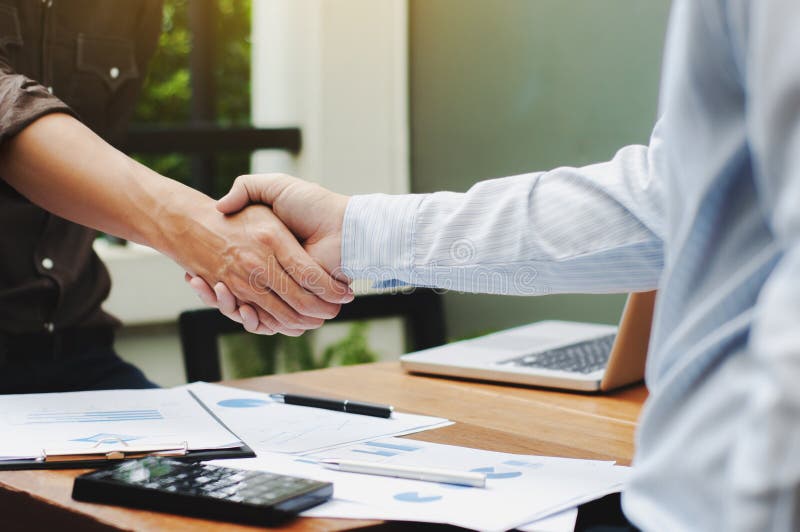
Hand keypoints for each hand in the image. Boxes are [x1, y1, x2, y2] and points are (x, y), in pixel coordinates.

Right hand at [187, 174, 349, 332]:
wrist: (343, 226)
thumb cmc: (311, 205)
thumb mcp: (274, 187)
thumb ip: (247, 188)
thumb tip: (219, 205)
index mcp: (266, 248)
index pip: (229, 265)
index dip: (210, 272)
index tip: (193, 272)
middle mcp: (271, 271)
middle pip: (233, 291)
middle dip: (214, 292)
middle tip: (195, 279)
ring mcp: (282, 287)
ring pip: (245, 307)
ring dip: (226, 304)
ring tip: (212, 288)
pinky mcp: (295, 302)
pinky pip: (266, 319)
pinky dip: (250, 319)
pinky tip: (239, 307)